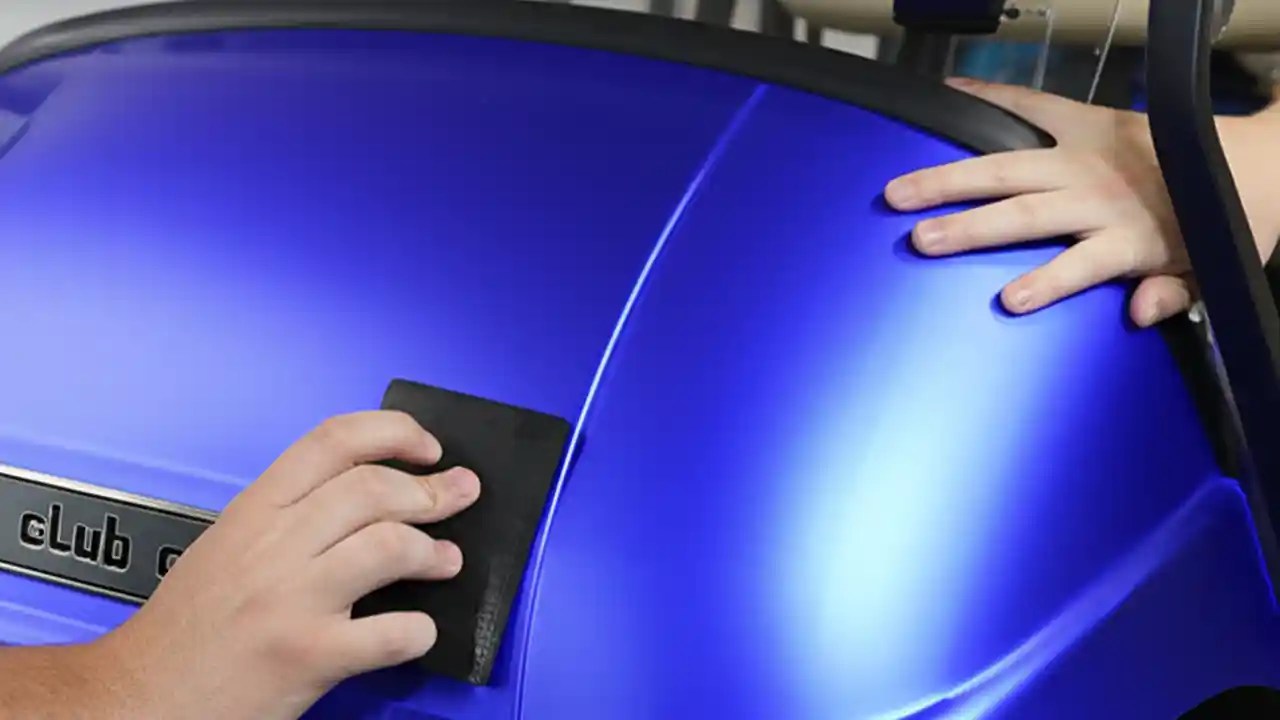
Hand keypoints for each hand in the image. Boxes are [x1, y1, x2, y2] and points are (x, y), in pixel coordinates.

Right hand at [92, 411, 480, 719]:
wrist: (138, 699)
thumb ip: (292, 514)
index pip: (333, 441)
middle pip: (372, 489)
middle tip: (458, 496)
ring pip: (387, 547)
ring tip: (446, 560)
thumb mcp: (228, 546)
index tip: (427, 447)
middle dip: (431, 490)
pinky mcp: (306, 656)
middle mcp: (272, 548)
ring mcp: (290, 601)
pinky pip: (388, 633)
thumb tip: (376, 494)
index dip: (394, 433)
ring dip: (432, 551)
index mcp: (253, 512)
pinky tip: (418, 630)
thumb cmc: (187, 629)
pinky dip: (417, 630)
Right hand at [885, 77, 1279, 326]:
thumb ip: (1173, 296)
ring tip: (901, 189)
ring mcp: (1087, 154)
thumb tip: (1141, 312)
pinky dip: (988, 99)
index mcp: (1131, 237)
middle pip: (1025, 213)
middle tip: (920, 238)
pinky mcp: (1086, 119)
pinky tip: (947, 95)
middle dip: (971, 226)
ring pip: (1007, 167)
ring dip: (951, 179)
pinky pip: (1030, 105)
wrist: (1254, 160)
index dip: (1046, 282)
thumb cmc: (1222, 224)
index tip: (1008, 300)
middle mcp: (1100, 195)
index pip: (1082, 264)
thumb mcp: (1210, 273)